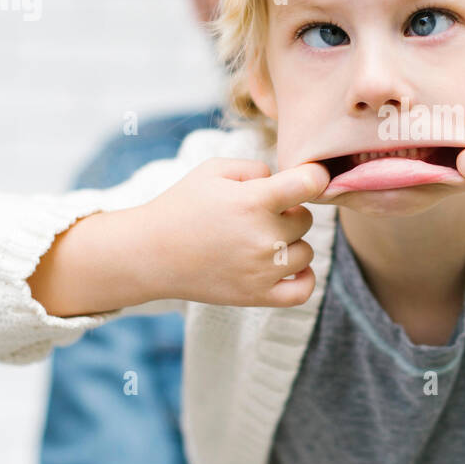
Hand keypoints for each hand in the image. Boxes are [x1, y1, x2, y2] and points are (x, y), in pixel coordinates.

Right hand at [137, 158, 330, 307]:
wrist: (149, 253)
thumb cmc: (182, 206)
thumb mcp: (213, 170)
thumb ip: (256, 167)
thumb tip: (284, 181)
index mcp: (253, 201)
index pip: (309, 183)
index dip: (315, 176)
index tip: (308, 179)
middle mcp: (263, 237)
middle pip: (305, 220)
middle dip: (288, 212)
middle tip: (257, 215)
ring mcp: (262, 270)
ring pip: (306, 253)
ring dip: (291, 244)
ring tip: (261, 239)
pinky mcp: (256, 296)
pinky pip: (303, 291)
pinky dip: (304, 278)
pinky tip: (288, 266)